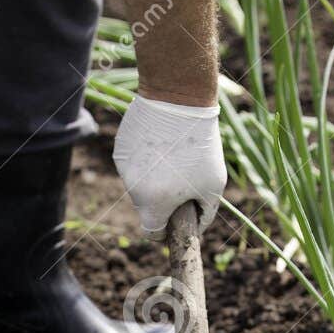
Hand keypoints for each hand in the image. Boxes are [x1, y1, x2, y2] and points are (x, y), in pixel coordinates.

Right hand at [113, 94, 226, 237]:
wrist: (177, 100)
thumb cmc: (200, 145)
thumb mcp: (214, 184)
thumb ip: (205, 214)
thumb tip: (197, 228)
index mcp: (155, 204)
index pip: (151, 232)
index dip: (164, 230)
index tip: (172, 220)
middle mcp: (134, 190)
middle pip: (146, 206)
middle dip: (161, 199)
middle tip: (180, 177)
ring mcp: (124, 169)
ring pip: (139, 184)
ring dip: (153, 176)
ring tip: (172, 154)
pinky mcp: (119, 150)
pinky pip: (133, 164)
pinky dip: (145, 158)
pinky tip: (159, 142)